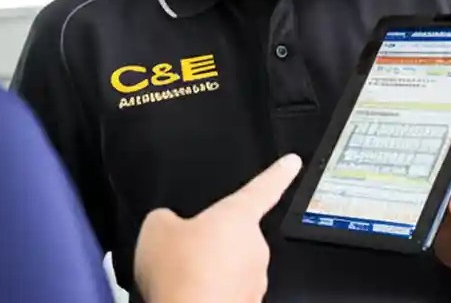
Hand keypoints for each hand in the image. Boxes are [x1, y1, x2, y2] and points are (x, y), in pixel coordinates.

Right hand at [134, 154, 301, 302]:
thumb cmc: (180, 274)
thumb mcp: (156, 229)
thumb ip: (167, 219)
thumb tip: (170, 227)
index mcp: (238, 217)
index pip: (264, 188)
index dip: (278, 174)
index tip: (293, 162)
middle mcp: (255, 247)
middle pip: (233, 237)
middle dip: (211, 244)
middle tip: (184, 255)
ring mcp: (255, 281)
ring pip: (229, 268)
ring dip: (208, 272)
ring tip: (183, 281)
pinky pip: (226, 293)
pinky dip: (209, 294)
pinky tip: (190, 297)